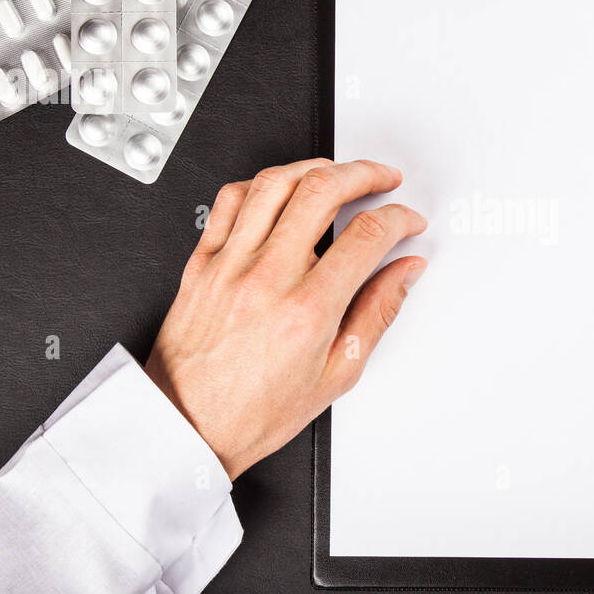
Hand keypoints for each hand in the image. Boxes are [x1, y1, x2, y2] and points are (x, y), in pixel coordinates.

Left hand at [144, 159, 426, 479]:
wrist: (186, 426)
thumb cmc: (253, 412)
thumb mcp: (336, 374)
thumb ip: (376, 313)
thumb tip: (404, 273)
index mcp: (307, 309)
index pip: (368, 236)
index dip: (399, 218)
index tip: (407, 221)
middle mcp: (267, 278)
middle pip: (323, 190)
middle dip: (365, 173)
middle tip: (383, 179)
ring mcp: (229, 265)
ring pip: (276, 182)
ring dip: (316, 167)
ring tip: (338, 173)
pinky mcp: (202, 262)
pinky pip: (231, 199)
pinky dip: (263, 183)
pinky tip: (281, 190)